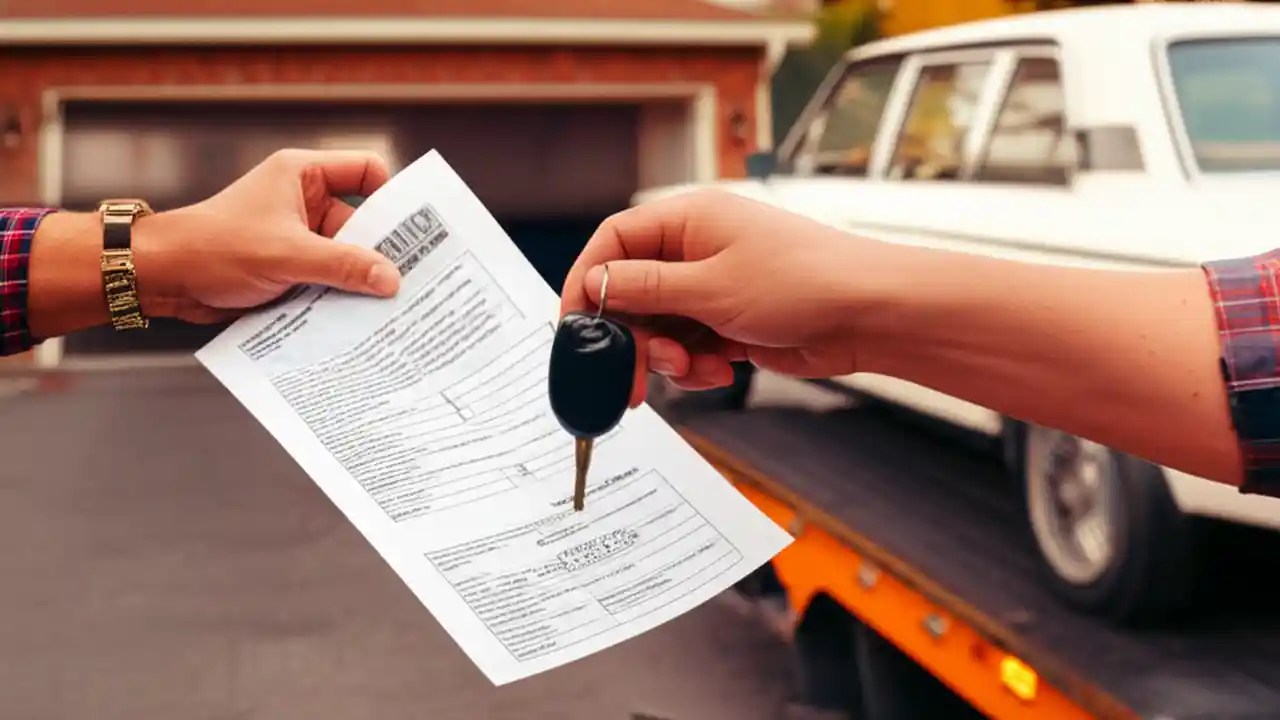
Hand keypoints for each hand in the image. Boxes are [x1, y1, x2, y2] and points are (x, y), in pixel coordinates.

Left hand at [135, 149, 401, 322]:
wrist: (161, 277)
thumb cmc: (213, 248)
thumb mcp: (287, 255)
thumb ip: (343, 266)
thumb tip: (390, 279)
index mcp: (302, 176)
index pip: (366, 172)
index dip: (392, 197)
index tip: (415, 229)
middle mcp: (303, 201)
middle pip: (362, 221)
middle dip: (382, 249)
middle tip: (413, 275)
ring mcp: (296, 236)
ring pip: (345, 255)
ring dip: (359, 279)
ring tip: (389, 303)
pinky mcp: (288, 267)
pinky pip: (327, 278)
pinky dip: (339, 295)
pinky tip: (358, 316)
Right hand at [560, 190, 870, 405]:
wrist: (870, 315)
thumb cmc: (805, 281)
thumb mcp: (710, 286)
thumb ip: (644, 288)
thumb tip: (594, 283)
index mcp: (687, 220)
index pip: (613, 244)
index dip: (588, 283)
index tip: (577, 325)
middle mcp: (696, 249)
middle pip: (632, 293)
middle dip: (632, 337)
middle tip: (632, 373)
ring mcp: (714, 286)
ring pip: (659, 328)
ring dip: (668, 357)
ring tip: (695, 367)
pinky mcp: (730, 321)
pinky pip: (689, 347)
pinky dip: (696, 365)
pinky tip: (722, 370)